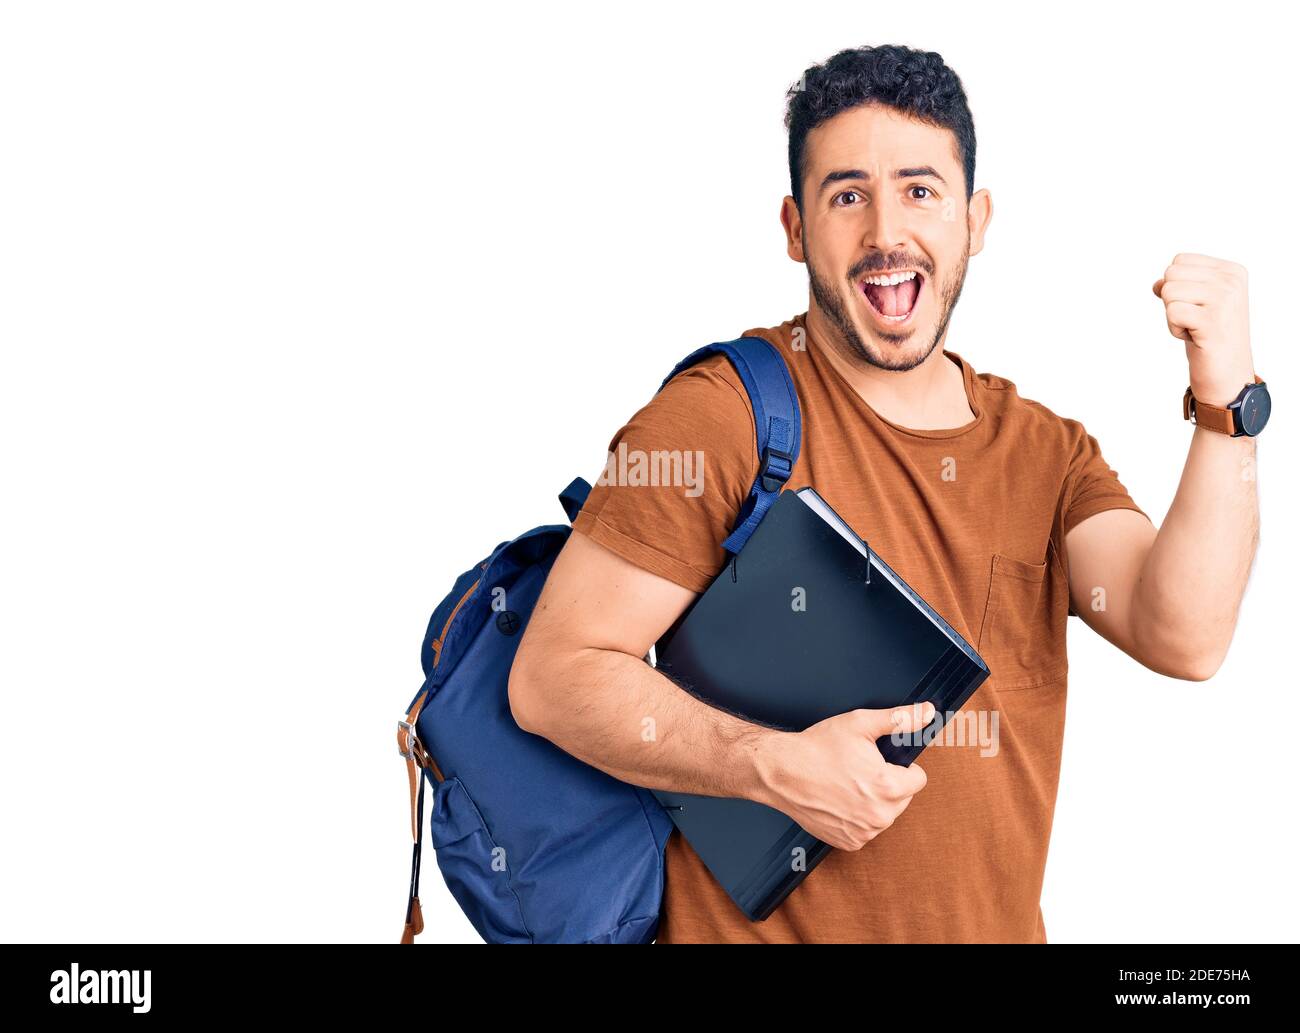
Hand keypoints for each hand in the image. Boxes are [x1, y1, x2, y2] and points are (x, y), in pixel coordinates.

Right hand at [755, 702, 933, 850]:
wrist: (781, 771)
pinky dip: (857, 817)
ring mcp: (864, 832)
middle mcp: (879, 815)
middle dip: (888, 784)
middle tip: (860, 770)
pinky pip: (866, 829)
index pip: (919, 779)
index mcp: (888, 786)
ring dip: (874, 802)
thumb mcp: (860, 724)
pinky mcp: (849, 842)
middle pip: (903, 798)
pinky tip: (839, 801)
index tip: (882, 761)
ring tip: (847, 784)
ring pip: (885, 814)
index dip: (902, 766)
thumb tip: (926, 712)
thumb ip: (899, 719)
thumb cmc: (817, 747)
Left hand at [1152, 253, 1255, 405]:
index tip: (1198, 308)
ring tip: (1196, 329)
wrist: (1227, 375)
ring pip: (1168, 292)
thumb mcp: (1197, 305)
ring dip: (1173, 316)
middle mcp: (1232, 281)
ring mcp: (1225, 299)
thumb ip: (1179, 287)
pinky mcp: (1212, 320)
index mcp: (1231, 271)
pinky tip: (1195, 338)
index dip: (1178, 288)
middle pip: (1171, 274)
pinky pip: (1171, 312)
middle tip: (1195, 320)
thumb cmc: (1209, 338)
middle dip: (1173, 301)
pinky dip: (1175, 329)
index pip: (1179, 261)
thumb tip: (1156, 284)